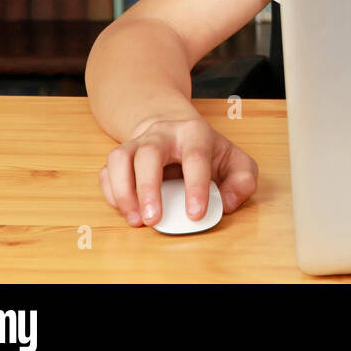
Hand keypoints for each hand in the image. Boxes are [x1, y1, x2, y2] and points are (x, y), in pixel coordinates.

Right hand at [98, 114, 258, 226]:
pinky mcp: (120, 157)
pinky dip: (111, 193)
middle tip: (154, 219)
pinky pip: (107, 172)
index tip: (196, 214)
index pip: (195, 157)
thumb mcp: (236, 161)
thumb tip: (226, 203)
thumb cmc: (208, 152)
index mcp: (194, 133)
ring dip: (124, 192)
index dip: (196, 187)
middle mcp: (162, 134)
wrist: (175, 130)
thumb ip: (242, 181)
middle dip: (148, 188)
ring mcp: (137, 143)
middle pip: (148, 153)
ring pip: (120, 159)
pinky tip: (126, 211)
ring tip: (136, 220)